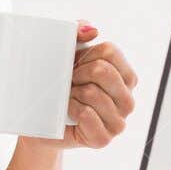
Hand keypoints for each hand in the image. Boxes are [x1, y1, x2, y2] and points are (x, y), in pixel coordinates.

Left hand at [27, 21, 137, 150]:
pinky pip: (86, 114)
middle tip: (70, 83)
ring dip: (72, 94)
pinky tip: (68, 114)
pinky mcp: (103, 139)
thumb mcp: (66, 55)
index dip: (86, 54)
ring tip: (69, 99)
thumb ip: (77, 33)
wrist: (43, 123)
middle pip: (102, 71)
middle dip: (77, 74)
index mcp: (126, 77)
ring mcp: (118, 122)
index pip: (110, 51)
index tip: (75, 65)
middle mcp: (128, 100)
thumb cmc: (59, 87)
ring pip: (92, 93)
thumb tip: (92, 30)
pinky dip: (70, 110)